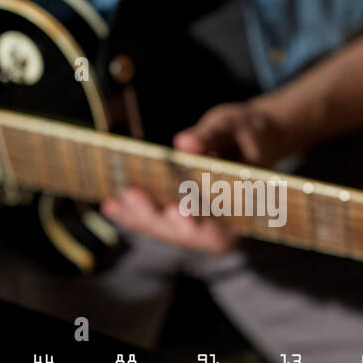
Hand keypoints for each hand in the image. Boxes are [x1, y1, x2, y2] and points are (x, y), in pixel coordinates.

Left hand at [99, 99, 297, 253]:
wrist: (251, 137)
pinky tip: (111, 205)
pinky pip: (158, 220)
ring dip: (138, 218)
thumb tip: (186, 142)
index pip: (220, 230)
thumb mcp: (233, 127)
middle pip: (185, 235)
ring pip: (167, 230)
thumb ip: (211, 136)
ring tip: (112, 204)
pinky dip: (134, 214)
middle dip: (155, 217)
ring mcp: (201, 224)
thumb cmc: (246, 131)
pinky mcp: (183, 216)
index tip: (178, 209)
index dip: (197, 225)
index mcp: (244, 210)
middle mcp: (222, 225)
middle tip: (131, 194)